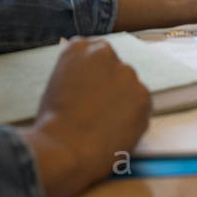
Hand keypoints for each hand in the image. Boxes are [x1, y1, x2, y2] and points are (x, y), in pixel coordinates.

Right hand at [18, 38, 150, 196]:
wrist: (64, 149)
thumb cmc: (53, 123)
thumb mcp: (56, 85)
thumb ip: (76, 73)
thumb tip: (88, 78)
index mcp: (79, 48)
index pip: (94, 52)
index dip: (95, 74)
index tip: (93, 88)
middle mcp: (105, 53)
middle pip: (114, 67)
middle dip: (110, 85)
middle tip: (98, 109)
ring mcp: (127, 74)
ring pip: (129, 86)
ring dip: (123, 100)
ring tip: (105, 123)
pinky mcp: (143, 96)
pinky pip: (142, 105)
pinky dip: (134, 117)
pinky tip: (116, 130)